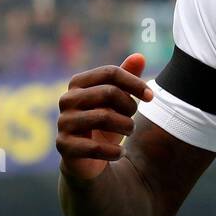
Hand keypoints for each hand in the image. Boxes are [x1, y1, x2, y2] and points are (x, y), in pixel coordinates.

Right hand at [57, 53, 153, 180]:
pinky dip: (115, 151)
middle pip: (110, 92)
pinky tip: (119, 153)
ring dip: (126, 127)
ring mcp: (63, 122)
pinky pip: (95, 147)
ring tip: (128, 133)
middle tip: (132, 120)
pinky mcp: (63, 145)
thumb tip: (139, 56)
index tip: (151, 96)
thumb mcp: (118, 101)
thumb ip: (127, 78)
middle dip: (129, 107)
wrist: (88, 159)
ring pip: (104, 117)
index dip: (135, 83)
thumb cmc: (105, 124)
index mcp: (78, 83)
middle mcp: (67, 99)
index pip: (111, 72)